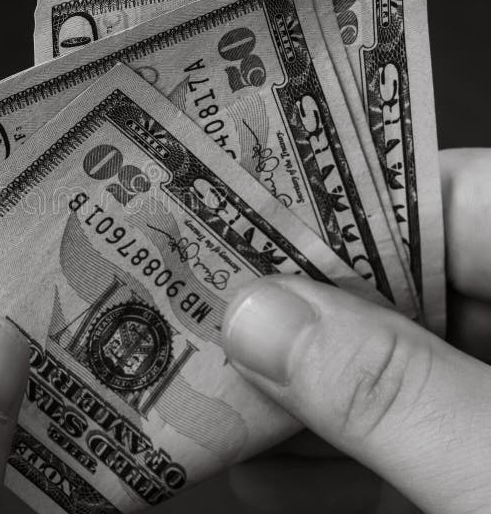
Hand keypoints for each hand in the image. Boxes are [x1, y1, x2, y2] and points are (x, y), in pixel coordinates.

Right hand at [220, 148, 490, 513]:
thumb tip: (258, 316)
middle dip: (303, 313)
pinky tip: (272, 475)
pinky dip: (342, 463)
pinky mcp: (484, 476)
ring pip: (398, 373)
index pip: (454, 198)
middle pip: (409, 289)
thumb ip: (394, 393)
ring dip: (305, 395)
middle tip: (209, 310)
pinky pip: (412, 449)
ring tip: (217, 395)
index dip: (345, 197)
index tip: (241, 212)